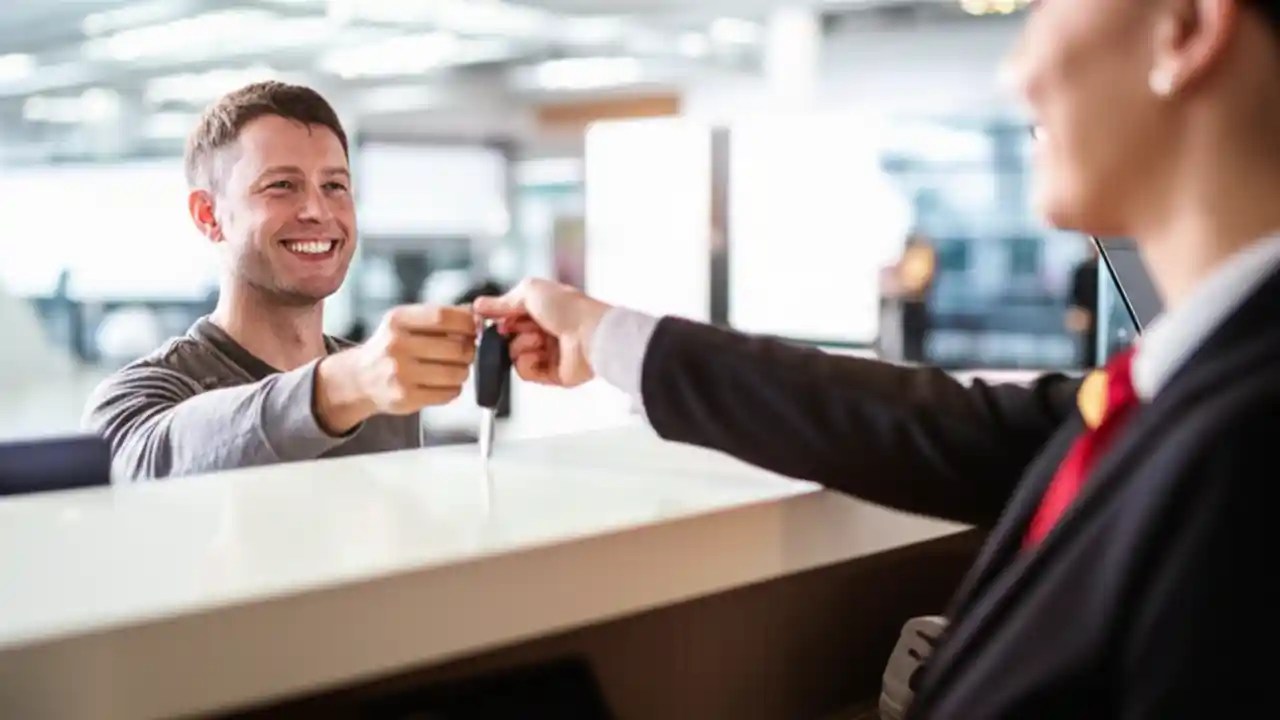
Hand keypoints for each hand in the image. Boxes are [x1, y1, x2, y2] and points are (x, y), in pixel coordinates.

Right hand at [315, 305, 476, 434]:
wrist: (361, 378)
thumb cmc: (391, 346)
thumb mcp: (406, 322)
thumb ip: (438, 316)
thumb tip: (475, 314)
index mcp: (397, 321)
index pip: (442, 316)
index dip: (467, 322)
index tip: (475, 327)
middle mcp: (396, 346)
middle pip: (455, 347)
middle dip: (470, 350)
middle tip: (468, 351)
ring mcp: (400, 374)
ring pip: (455, 373)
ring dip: (464, 370)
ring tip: (457, 367)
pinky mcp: (406, 398)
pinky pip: (448, 393)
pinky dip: (454, 388)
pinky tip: (445, 383)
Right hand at [472, 278, 611, 387]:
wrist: (590, 333)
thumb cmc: (569, 308)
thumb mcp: (530, 291)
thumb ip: (503, 300)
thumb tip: (480, 305)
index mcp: (541, 308)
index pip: (509, 316)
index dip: (499, 318)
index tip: (490, 318)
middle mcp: (544, 330)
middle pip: (509, 337)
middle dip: (509, 333)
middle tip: (522, 327)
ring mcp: (548, 352)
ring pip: (515, 356)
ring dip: (521, 346)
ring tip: (538, 339)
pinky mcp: (551, 373)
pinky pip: (525, 373)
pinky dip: (528, 364)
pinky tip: (539, 354)